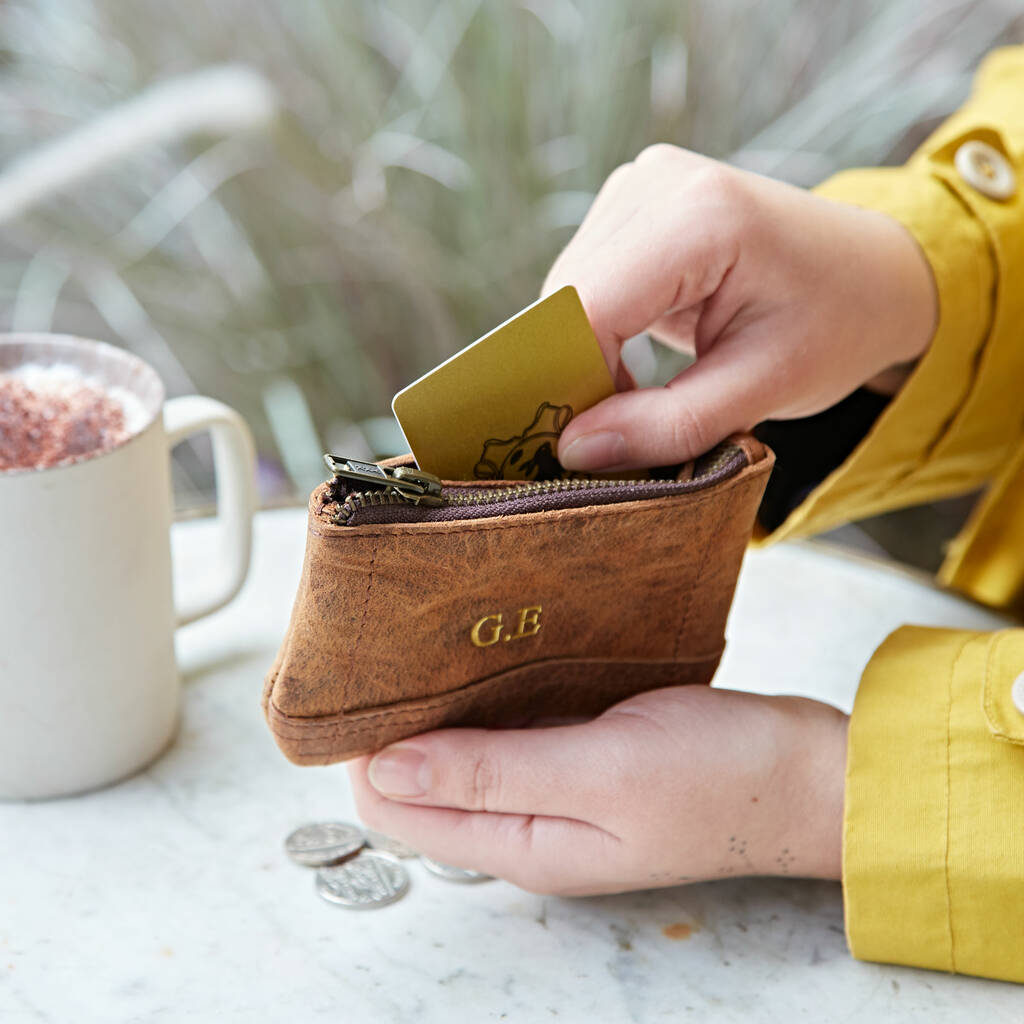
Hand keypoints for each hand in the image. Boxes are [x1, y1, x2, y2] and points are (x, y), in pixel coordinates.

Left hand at [347, 686, 847, 894]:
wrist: (809, 770)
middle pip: (425, 774)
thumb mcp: (600, 773)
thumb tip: (382, 768)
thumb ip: (492, 773)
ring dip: (447, 697)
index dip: (364, 746)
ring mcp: (556, 784)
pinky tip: (494, 643)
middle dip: (398, 716)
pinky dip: (496, 687)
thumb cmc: (720, 777)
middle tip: (390, 639)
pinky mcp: (584, 749)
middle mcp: (527, 819)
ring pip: (467, 742)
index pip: (397, 804)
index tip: (356, 675)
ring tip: (433, 630)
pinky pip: (516, 720)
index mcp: (521, 841)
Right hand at [546, 144, 936, 471]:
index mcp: (701, 217)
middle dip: (576, 372)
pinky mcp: (633, 202)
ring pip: (566, 291)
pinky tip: (631, 362)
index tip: (584, 445)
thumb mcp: (763, 389)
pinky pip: (582, 280)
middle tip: (615, 432)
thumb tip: (573, 450)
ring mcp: (641, 183)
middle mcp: (658, 182)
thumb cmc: (835, 326)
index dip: (572, 379)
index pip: (588, 306)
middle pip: (568, 296)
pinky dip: (594, 332)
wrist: (874, 274)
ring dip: (584, 354)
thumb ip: (668, 425)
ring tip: (635, 395)